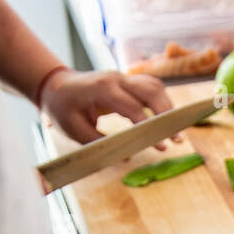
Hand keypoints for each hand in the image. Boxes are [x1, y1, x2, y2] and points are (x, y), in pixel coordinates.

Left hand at [39, 68, 174, 145]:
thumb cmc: (63, 109)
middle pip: (151, 91)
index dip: (150, 129)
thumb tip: (126, 156)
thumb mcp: (74, 130)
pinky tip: (168, 118)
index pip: (134, 108)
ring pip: (155, 86)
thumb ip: (99, 143)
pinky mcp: (127, 81)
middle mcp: (116, 79)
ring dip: (169, 107)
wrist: (55, 86)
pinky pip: (151, 87)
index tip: (161, 147)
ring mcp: (123, 77)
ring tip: (177, 130)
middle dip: (168, 116)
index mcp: (103, 89)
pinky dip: (163, 101)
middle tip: (178, 139)